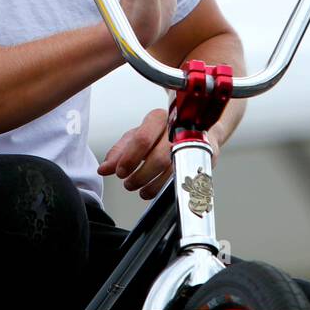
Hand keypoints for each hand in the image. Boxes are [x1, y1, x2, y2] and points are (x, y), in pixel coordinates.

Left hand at [98, 107, 224, 200]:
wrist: (197, 127)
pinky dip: (168, 187)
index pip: (142, 139)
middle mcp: (178, 129)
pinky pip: (186, 176)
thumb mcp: (138, 136)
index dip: (129, 158)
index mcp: (159, 119)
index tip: (119, 171)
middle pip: (158, 157)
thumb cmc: (163, 133)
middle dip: (140, 175)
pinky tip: (157, 190)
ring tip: (140, 189)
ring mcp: (193, 144)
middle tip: (128, 183)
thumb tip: (104, 169)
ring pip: (173, 170)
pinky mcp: (206, 157)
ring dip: (152, 185)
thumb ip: (120, 152)